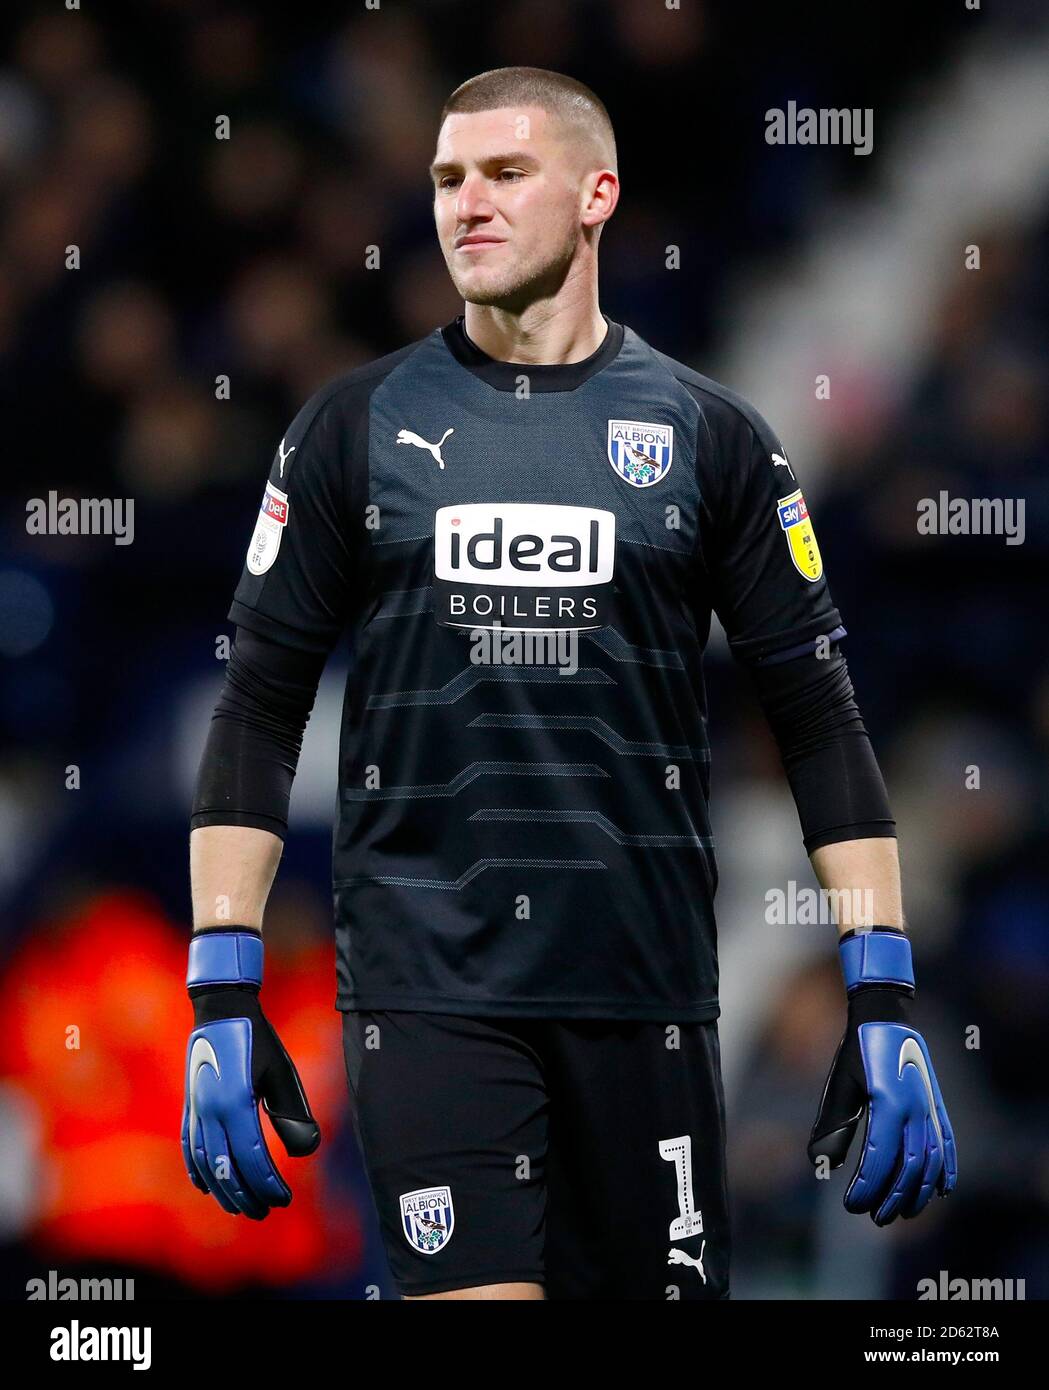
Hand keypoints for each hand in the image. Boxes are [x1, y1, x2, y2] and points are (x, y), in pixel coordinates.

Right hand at [181, 929, 319, 1218]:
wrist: (221, 1010)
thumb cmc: (258, 1041)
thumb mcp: (282, 1074)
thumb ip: (292, 1114)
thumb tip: (306, 1150)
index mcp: (235, 1103)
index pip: (251, 1158)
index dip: (267, 1184)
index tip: (283, 1199)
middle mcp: (210, 1111)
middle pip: (226, 1168)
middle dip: (246, 1195)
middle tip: (266, 1210)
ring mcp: (196, 1110)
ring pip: (205, 1163)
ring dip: (222, 1189)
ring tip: (241, 1207)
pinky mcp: (190, 1107)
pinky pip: (189, 1147)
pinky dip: (196, 1170)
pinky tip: (205, 1187)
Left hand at [808, 927, 956, 1224]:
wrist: (885, 1017)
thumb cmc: (856, 1051)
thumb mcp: (840, 1085)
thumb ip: (833, 1126)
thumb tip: (821, 1163)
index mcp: (887, 1104)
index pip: (879, 1159)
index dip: (866, 1187)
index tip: (851, 1204)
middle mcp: (915, 1110)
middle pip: (909, 1168)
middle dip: (891, 1198)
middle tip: (874, 1218)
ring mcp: (930, 1108)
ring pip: (931, 1162)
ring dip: (917, 1192)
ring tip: (902, 1213)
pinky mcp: (937, 1106)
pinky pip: (946, 1144)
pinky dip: (945, 1170)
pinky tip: (940, 1191)